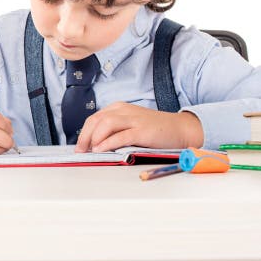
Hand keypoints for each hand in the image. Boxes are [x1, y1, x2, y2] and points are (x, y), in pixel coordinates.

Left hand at [75, 102, 203, 151]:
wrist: (181, 129)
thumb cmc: (154, 130)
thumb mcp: (130, 125)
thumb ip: (114, 131)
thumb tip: (94, 145)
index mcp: (119, 108)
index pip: (94, 118)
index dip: (84, 133)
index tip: (79, 147)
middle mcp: (124, 110)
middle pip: (96, 120)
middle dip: (85, 137)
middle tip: (81, 151)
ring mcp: (134, 119)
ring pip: (105, 124)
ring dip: (94, 138)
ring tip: (91, 151)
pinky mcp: (142, 130)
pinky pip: (120, 136)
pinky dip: (108, 143)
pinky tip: (101, 150)